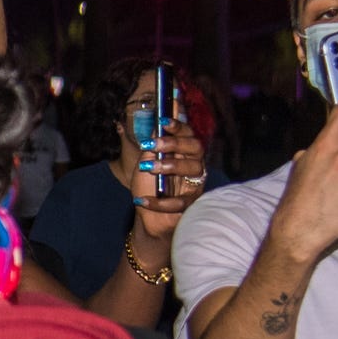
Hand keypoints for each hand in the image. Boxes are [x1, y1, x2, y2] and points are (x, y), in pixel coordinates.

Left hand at [130, 120, 207, 244]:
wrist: (148, 216)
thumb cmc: (149, 186)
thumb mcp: (146, 163)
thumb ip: (152, 147)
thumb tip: (157, 124)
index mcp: (184, 153)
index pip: (188, 134)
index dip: (178, 126)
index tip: (163, 122)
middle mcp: (194, 165)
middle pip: (196, 147)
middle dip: (174, 143)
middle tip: (152, 145)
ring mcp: (195, 184)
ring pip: (193, 168)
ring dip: (169, 166)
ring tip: (147, 168)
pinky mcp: (191, 203)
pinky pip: (180, 201)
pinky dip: (159, 202)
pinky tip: (141, 200)